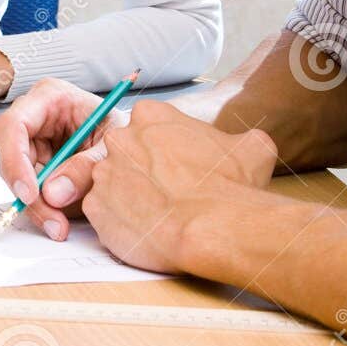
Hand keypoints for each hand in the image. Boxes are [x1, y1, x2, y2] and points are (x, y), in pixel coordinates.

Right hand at [0, 78, 121, 239]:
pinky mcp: (37, 167)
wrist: (133, 146)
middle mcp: (35, 119)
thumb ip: (86, 167)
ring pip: (17, 179)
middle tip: (52, 220)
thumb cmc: (124, 132)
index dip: (15, 159)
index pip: (14, 124)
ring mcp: (34, 144)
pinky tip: (59, 221)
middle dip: (29, 193)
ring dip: (37, 207)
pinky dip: (43, 210)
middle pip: (11, 156)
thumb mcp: (112, 146)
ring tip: (60, 226)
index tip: (31, 192)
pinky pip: (30, 191)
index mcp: (50, 97)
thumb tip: (54, 193)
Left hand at [84, 100, 277, 274]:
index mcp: (150, 115)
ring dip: (132, 198)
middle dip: (144, 171)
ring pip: (114, 184)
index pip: (149, 125)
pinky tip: (148, 230)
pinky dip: (122, 223)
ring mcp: (103, 174)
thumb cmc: (231, 185)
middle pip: (127, 153)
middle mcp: (119, 139)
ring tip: (160, 215)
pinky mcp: (95, 209)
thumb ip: (235, 138)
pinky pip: (105, 214)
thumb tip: (243, 144)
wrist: (214, 228)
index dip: (166, 148)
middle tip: (169, 192)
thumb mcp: (251, 147)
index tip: (179, 165)